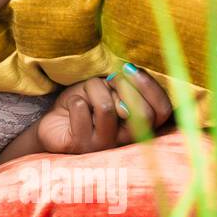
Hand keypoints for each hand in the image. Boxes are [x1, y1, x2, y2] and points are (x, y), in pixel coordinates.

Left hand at [34, 65, 174, 154]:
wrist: (54, 121)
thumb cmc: (85, 103)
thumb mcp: (107, 90)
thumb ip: (121, 92)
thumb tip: (125, 104)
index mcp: (139, 126)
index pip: (163, 112)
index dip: (151, 88)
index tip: (130, 68)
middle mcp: (125, 140)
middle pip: (143, 114)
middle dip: (125, 85)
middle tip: (110, 78)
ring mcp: (102, 147)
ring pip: (107, 107)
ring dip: (93, 89)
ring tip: (84, 94)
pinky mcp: (78, 146)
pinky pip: (81, 110)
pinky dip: (74, 99)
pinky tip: (70, 108)